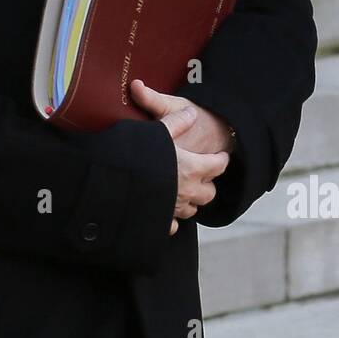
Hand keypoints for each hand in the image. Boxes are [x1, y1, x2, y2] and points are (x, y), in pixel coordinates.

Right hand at [130, 79, 230, 235]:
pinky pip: (173, 225)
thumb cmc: (139, 154)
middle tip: (201, 174)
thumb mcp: (159, 131)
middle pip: (209, 192)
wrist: (116, 183)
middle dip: (208, 183)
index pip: (219, 166)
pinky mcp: (161, 220)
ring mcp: (175, 208)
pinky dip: (172, 218)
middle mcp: (187, 191)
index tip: (221, 156)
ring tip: (184, 191)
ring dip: (191, 201)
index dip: (221, 159)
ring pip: (193, 210)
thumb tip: (192, 112)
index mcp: (192, 169)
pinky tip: (166, 210)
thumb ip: (177, 122)